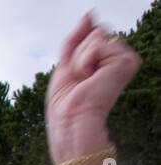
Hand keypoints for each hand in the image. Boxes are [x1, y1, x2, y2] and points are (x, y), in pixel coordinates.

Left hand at [46, 13, 139, 163]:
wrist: (70, 121)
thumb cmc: (66, 102)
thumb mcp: (66, 63)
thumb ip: (77, 37)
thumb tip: (90, 14)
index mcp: (106, 60)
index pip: (92, 33)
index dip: (76, 51)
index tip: (76, 75)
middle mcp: (120, 58)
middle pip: (95, 32)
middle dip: (78, 54)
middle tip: (80, 78)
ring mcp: (125, 59)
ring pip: (97, 36)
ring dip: (81, 59)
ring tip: (84, 79)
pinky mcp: (126, 62)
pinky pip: (98, 44)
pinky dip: (85, 61)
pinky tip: (90, 78)